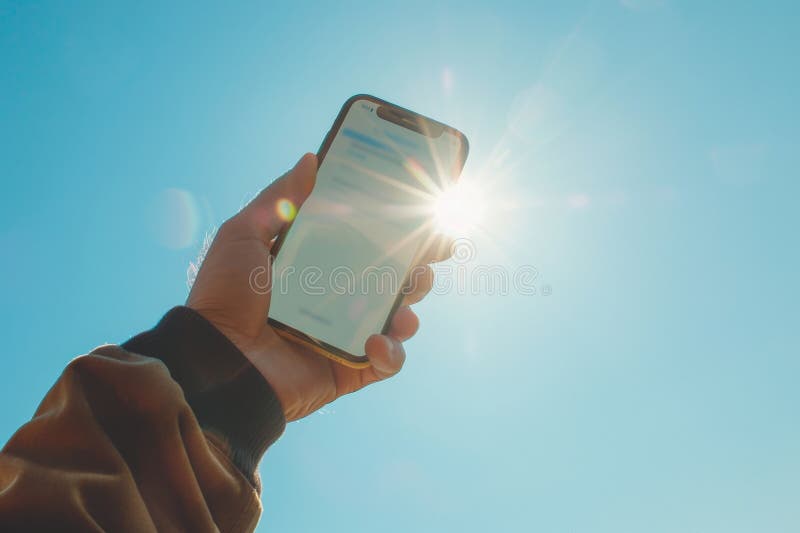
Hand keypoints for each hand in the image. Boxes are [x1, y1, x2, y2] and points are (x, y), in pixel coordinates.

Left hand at [187, 154, 450, 420]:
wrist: (215, 360)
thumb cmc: (224, 295)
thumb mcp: (244, 234)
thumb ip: (279, 199)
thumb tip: (310, 159)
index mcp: (314, 266)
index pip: (362, 244)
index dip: (393, 231)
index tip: (420, 214)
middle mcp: (334, 299)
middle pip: (389, 280)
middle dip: (416, 267)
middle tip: (430, 254)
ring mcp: (344, 334)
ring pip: (397, 319)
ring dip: (411, 306)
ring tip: (408, 299)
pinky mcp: (347, 368)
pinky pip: (386, 362)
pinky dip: (391, 353)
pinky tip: (377, 342)